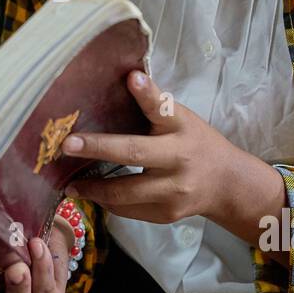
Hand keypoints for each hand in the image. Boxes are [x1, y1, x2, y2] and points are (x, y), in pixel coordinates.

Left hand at [61, 71, 287, 240]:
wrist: (225, 184)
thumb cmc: (194, 143)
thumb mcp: (181, 120)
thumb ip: (154, 108)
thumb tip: (121, 79)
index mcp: (182, 128)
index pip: (164, 108)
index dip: (147, 93)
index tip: (131, 77)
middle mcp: (179, 158)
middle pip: (135, 153)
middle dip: (98, 148)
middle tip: (67, 145)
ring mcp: (174, 190)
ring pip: (126, 192)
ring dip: (93, 188)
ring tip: (69, 184)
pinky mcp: (166, 214)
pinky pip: (129, 209)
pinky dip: (107, 201)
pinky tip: (92, 194)